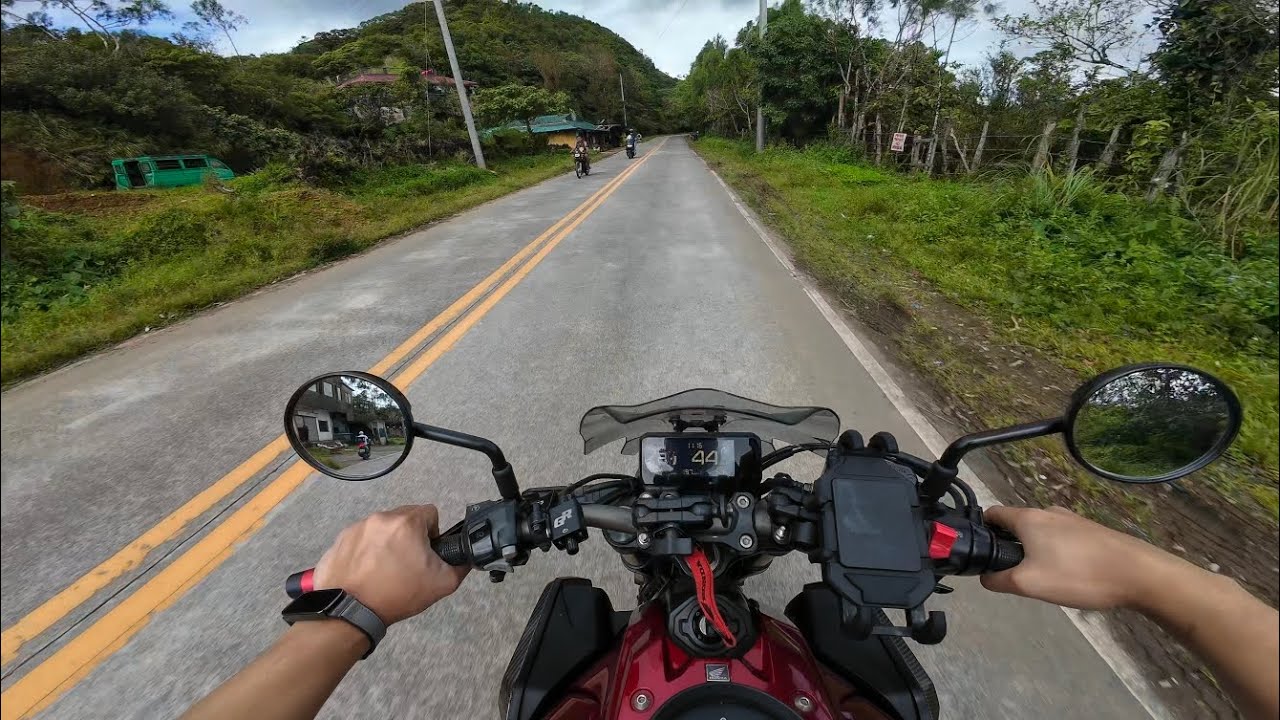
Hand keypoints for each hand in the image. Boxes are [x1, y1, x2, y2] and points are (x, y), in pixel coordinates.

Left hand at [313, 505, 467, 623]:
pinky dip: (366, 550)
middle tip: (407, 563)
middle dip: (410, 536)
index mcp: (406, 522)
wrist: (350, 612)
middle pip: (404, 517)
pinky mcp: (339, 540)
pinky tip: (365, 572)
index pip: (430, 513)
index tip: (426, 553)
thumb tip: (465, 557)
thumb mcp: (442, 584)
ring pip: (381, 528)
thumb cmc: (397, 595)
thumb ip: (461, 565)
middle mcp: (380, 518)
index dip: (434, 533)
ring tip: (384, 569)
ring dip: (387, 542)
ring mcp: (356, 528)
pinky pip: (360, 539)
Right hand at [981, 505, 1181, 610]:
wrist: (1138, 574)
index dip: (980, 531)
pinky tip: (1069, 576)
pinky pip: (1062, 541)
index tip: (979, 553)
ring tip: (1044, 580)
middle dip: (1009, 547)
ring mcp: (1072, 520)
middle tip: (1013, 575)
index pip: (992, 514)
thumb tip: (985, 577)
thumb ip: (999, 580)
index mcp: (1028, 518)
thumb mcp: (1028, 584)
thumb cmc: (1078, 575)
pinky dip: (1057, 555)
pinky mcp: (1091, 532)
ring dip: (1034, 553)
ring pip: (1040, 534)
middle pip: (1016, 525)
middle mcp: (1048, 512)